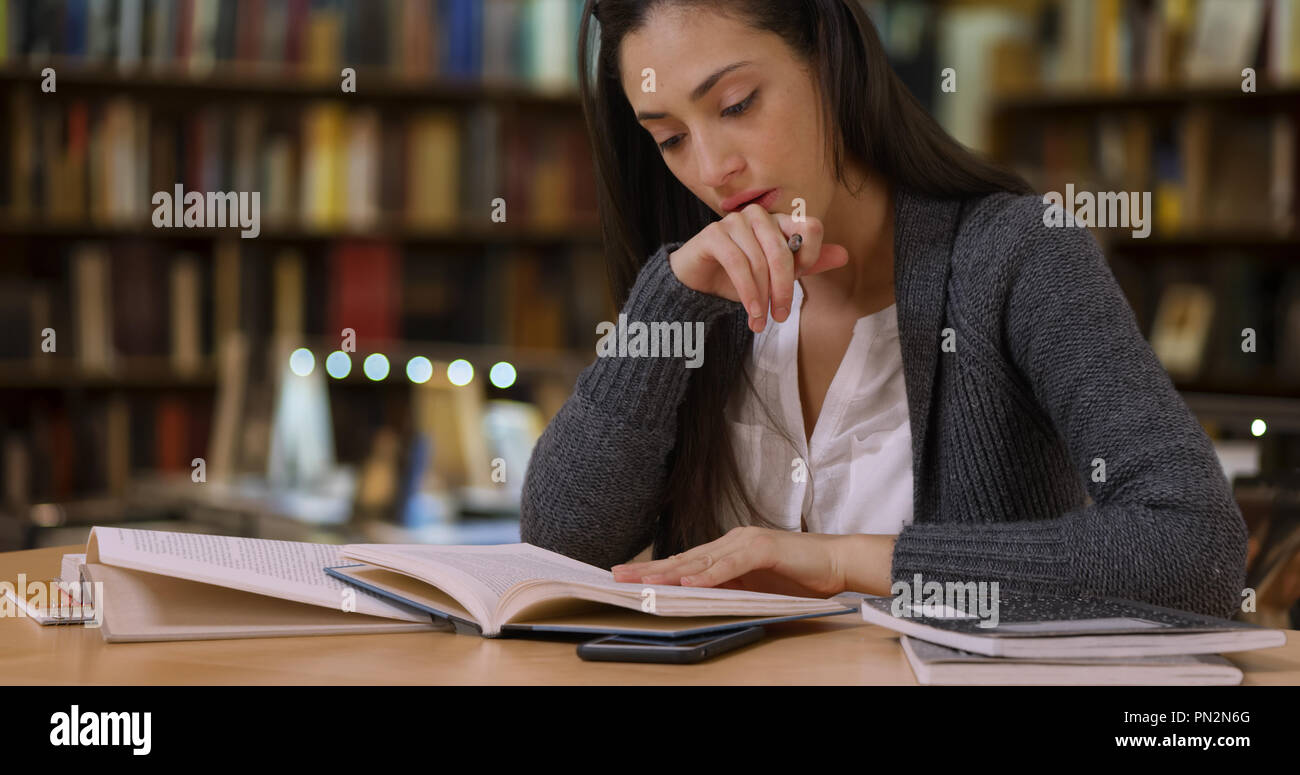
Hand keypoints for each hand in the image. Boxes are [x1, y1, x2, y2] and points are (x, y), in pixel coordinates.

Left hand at [610, 526, 851, 597]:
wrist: (837, 562)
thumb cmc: (799, 577)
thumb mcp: (755, 587)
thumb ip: (729, 588)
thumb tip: (696, 601)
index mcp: (729, 549)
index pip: (685, 562)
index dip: (655, 570)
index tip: (628, 577)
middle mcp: (733, 541)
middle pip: (685, 559)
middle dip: (650, 569)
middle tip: (619, 577)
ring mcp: (747, 542)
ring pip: (702, 560)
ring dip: (671, 573)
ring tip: (644, 582)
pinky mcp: (764, 548)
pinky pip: (731, 565)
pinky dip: (709, 575)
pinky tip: (689, 583)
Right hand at [668, 206, 848, 333]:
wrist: (700, 284)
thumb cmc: (740, 277)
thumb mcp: (778, 275)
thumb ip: (808, 263)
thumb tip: (844, 255)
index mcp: (779, 220)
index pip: (810, 227)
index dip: (810, 256)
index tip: (802, 281)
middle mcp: (758, 216)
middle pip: (783, 250)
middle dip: (783, 289)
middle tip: (780, 316)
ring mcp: (734, 222)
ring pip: (760, 261)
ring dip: (762, 297)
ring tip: (761, 321)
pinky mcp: (714, 234)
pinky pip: (738, 264)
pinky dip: (748, 292)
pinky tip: (751, 312)